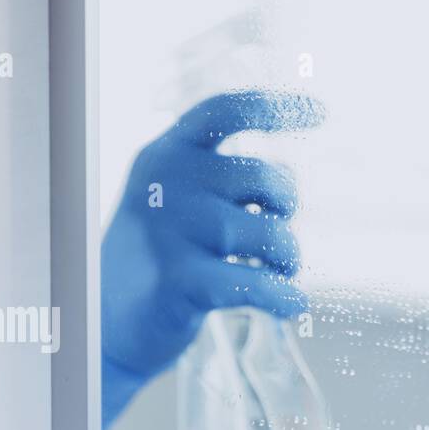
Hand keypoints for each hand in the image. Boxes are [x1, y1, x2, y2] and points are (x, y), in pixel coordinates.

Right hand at [101, 90, 323, 429]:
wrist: (107, 322)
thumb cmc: (163, 253)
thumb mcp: (180, 198)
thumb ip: (226, 178)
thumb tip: (289, 181)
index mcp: (165, 153)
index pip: (225, 111)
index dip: (276, 107)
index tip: (321, 111)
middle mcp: (165, 183)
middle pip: (265, 177)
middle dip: (286, 205)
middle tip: (278, 231)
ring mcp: (169, 232)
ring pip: (270, 235)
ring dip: (287, 257)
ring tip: (278, 270)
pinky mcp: (179, 282)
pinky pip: (258, 284)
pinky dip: (283, 296)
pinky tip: (292, 303)